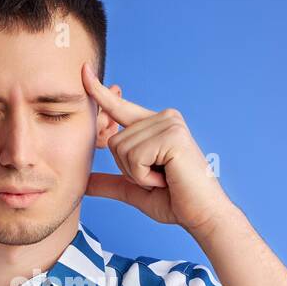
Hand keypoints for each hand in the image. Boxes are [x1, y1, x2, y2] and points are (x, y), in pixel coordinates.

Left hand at [81, 60, 235, 236]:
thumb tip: (84, 183)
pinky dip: (144, 176)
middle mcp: (164, 117)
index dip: (99, 92)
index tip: (83, 70)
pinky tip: (167, 179)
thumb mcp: (135, 190)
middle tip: (158, 179)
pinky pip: (135, 156)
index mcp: (156, 125)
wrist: (202, 216)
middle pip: (114, 140)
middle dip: (128, 169)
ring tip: (164, 179)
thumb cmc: (175, 202)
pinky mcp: (172, 135)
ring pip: (122, 148)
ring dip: (137, 174)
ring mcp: (169, 123)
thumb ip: (111, 183)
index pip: (120, 108)